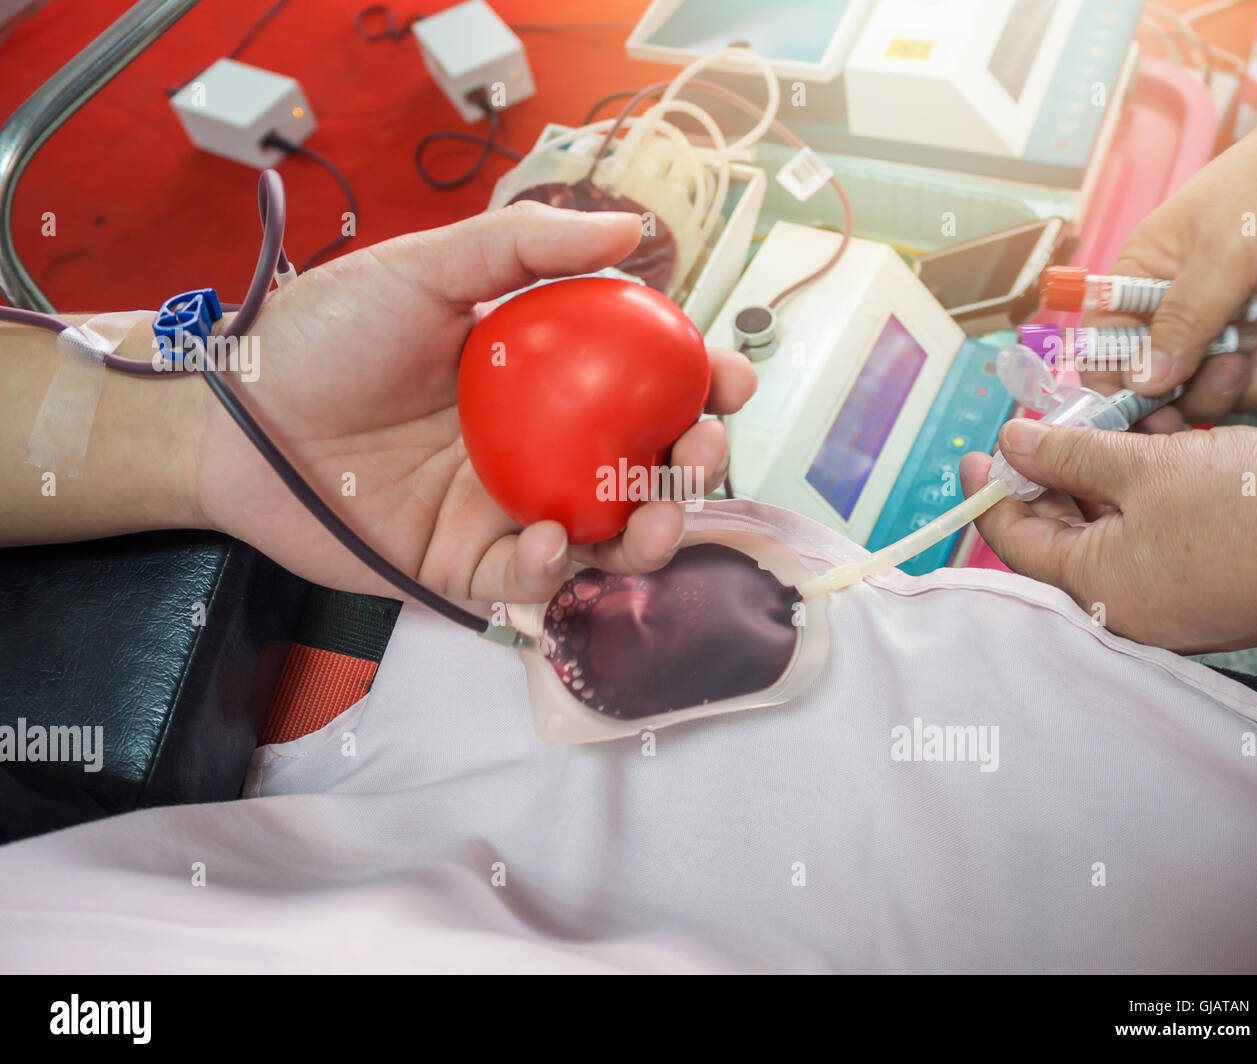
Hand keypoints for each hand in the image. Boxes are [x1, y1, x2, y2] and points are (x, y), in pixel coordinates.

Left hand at [194, 201, 756, 604]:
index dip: (697, 383)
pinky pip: (528, 580)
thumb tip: (629, 229)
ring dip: (649, 535)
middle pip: (640, 467)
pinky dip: (553, 569)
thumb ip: (523, 246)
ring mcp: (503, 509)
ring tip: (656, 520)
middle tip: (698, 453)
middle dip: (693, 468)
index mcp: (541, 379)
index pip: (641, 383)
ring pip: (605, 536)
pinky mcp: (461, 566)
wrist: (237, 418)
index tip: (727, 379)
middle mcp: (535, 446)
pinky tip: (551, 539)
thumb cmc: (323, 336)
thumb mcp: (425, 269)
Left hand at [959, 419, 1256, 652]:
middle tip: (1054, 425)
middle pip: (1064, 530)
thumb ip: (1070, 455)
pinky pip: (1155, 533)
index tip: (979, 455)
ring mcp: (1166, 598)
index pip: (1015, 540)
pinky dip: (1151, 490)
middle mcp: (1124, 603)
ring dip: (1111, 471)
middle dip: (1057, 472)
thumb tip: (1014, 443)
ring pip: (1114, 524)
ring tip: (1126, 422)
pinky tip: (1169, 444)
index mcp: (1094, 586)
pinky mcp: (1202, 585)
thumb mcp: (1148, 466)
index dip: (992, 492)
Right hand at [1084, 98, 1256, 431]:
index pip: (1103, 346)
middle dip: (1178, 394)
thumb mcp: (1223, 250)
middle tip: (1209, 384)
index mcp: (1139, 279)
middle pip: (1151, 382)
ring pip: (1199, 391)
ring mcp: (1216, 328)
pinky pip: (1246, 386)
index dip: (1112, 384)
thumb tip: (1142, 382)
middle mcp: (1171, 310)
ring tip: (1251, 356)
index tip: (1138, 412)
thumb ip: (1183, 318)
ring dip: (1226, 389)